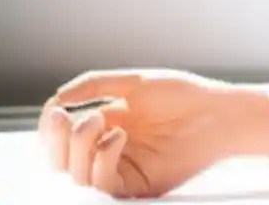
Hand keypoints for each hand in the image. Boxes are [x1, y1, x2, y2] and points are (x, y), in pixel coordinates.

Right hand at [38, 69, 248, 198]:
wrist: (218, 111)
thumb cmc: (183, 95)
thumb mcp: (133, 84)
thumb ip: (94, 86)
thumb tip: (56, 98)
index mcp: (106, 127)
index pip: (62, 139)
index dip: (50, 129)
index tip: (53, 111)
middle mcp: (109, 151)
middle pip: (62, 161)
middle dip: (57, 140)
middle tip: (65, 118)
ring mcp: (122, 170)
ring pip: (77, 176)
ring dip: (78, 147)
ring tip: (97, 120)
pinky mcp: (137, 185)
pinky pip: (104, 184)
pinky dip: (101, 160)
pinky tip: (117, 136)